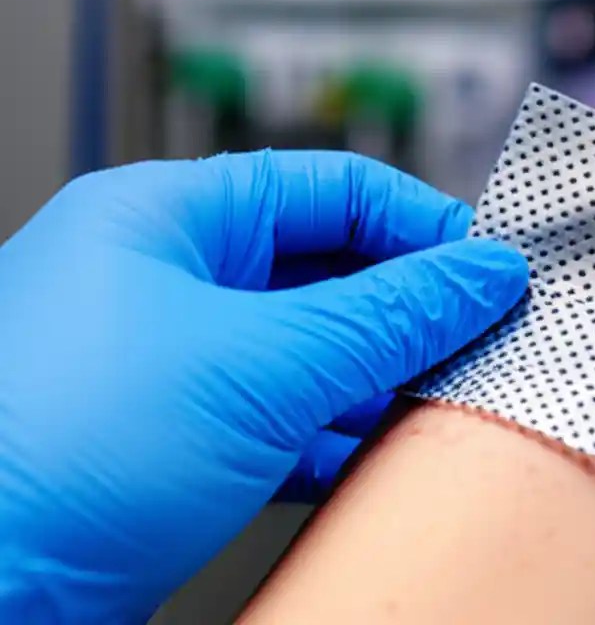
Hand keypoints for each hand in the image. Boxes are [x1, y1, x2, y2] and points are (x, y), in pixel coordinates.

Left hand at [0, 151, 528, 620]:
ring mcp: (171, 366)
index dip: (419, 221)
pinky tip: (374, 457)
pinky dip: (336, 437)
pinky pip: (283, 419)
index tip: (486, 265)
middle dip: (407, 310)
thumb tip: (480, 275)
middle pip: (326, 270)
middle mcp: (166, 280)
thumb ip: (390, 316)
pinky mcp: (176, 443)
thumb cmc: (58, 454)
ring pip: (310, 351)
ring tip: (441, 401)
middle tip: (480, 337)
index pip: (328, 188)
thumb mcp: (263, 365)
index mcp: (166, 219)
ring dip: (377, 380)